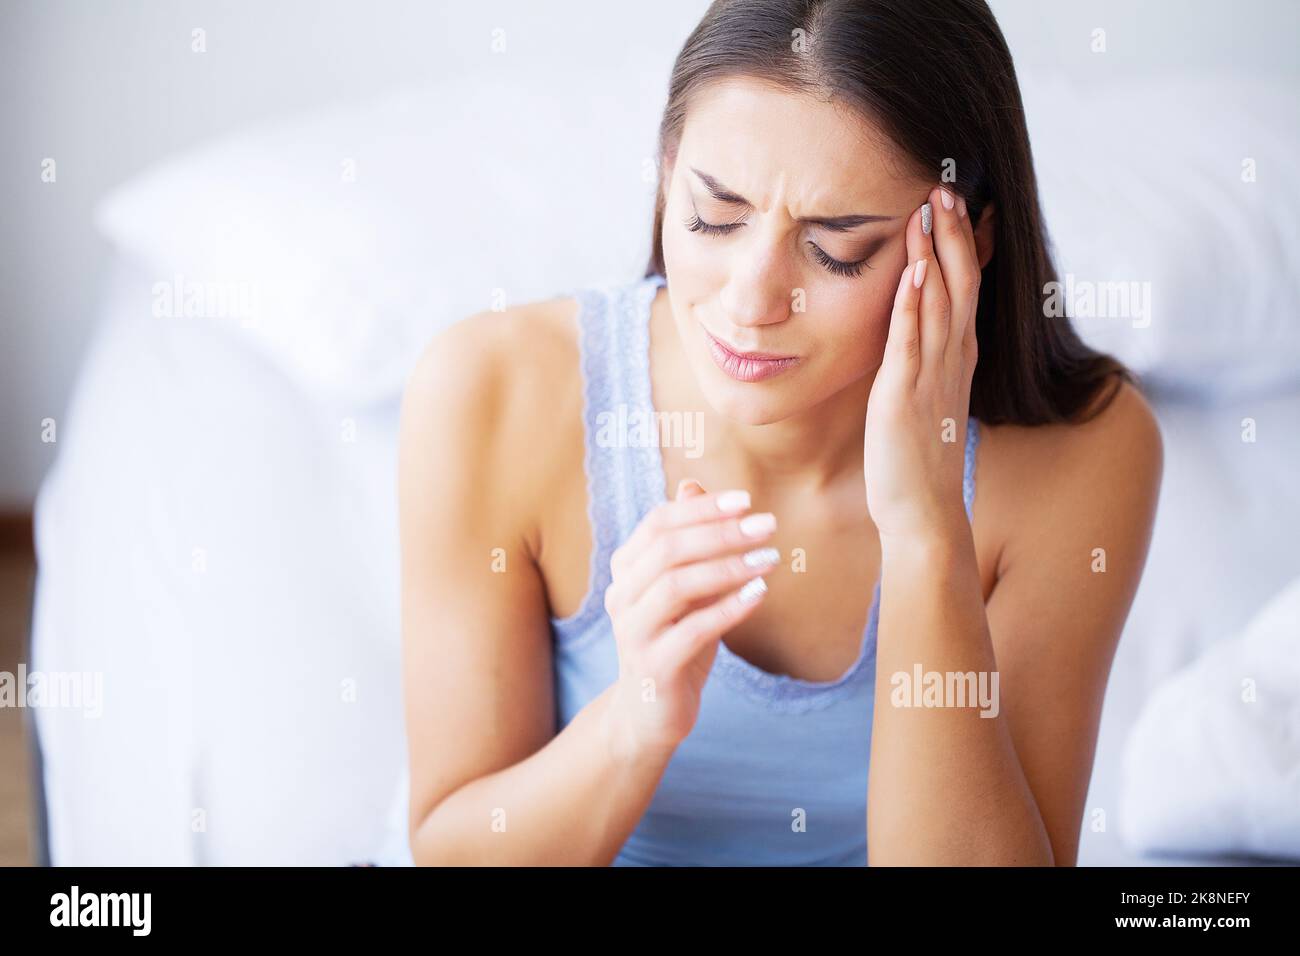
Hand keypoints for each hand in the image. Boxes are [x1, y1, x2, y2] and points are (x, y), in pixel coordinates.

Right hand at [603, 478, 777, 759]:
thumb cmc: (673, 642)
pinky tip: (760, 593)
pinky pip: (692, 630)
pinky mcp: (653, 667)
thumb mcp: (685, 589)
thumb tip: (693, 486)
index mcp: (626, 571)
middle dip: (721, 532)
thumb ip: (688, 542)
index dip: (702, 509)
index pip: (658, 524)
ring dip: (728, 567)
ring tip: (770, 559)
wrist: (649, 714)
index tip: (746, 500)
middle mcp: (621, 596)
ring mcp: (633, 632)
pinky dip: (729, 608)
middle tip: (767, 525)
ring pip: (676, 585)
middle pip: (668, 549)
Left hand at [864, 185, 980, 542]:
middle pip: (960, 282)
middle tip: (945, 186)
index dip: (959, 244)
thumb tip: (914, 329)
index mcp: (956, 357)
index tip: (951, 203)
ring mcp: (932, 376)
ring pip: (941, 301)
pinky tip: (915, 271)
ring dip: (935, 254)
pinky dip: (915, 304)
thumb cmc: (918, 458)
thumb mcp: (924, 396)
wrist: (925, 512)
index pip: (964, 287)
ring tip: (931, 208)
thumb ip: (922, 359)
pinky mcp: (905, 396)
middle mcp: (952, 360)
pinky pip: (913, 341)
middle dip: (953, 234)